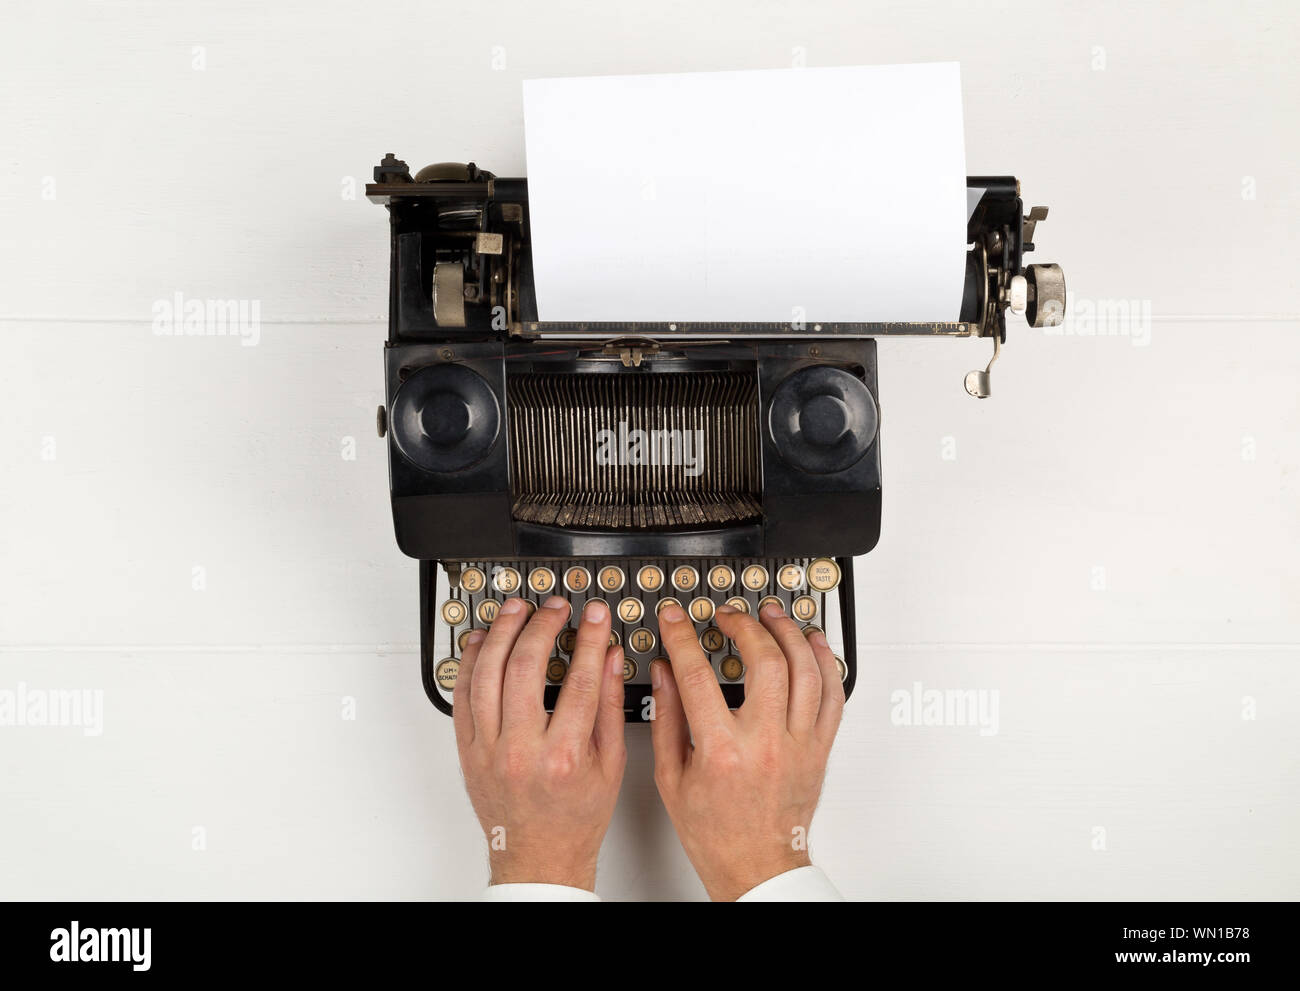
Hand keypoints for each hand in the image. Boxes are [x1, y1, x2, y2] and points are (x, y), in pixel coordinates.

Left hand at [453, 595, 626, 889]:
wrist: (538, 856)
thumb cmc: (575, 816)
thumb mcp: (609, 764)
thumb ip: (608, 706)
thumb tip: (609, 657)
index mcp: (563, 757)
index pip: (578, 680)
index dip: (588, 639)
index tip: (593, 615)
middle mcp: (521, 752)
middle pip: (526, 668)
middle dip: (541, 626)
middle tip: (554, 607)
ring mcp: (489, 750)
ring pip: (487, 675)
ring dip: (502, 633)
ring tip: (516, 610)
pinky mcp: (468, 751)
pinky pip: (462, 697)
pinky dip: (471, 662)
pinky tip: (484, 640)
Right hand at [649, 599, 843, 900]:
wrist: (757, 867)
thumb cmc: (716, 831)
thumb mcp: (671, 778)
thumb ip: (667, 718)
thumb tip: (664, 672)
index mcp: (722, 751)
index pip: (698, 675)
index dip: (682, 637)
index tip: (676, 619)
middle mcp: (765, 743)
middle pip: (764, 661)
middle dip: (744, 625)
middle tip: (728, 614)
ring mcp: (799, 745)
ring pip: (806, 671)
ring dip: (789, 633)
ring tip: (771, 614)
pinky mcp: (819, 749)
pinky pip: (833, 696)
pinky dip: (825, 662)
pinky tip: (812, 643)